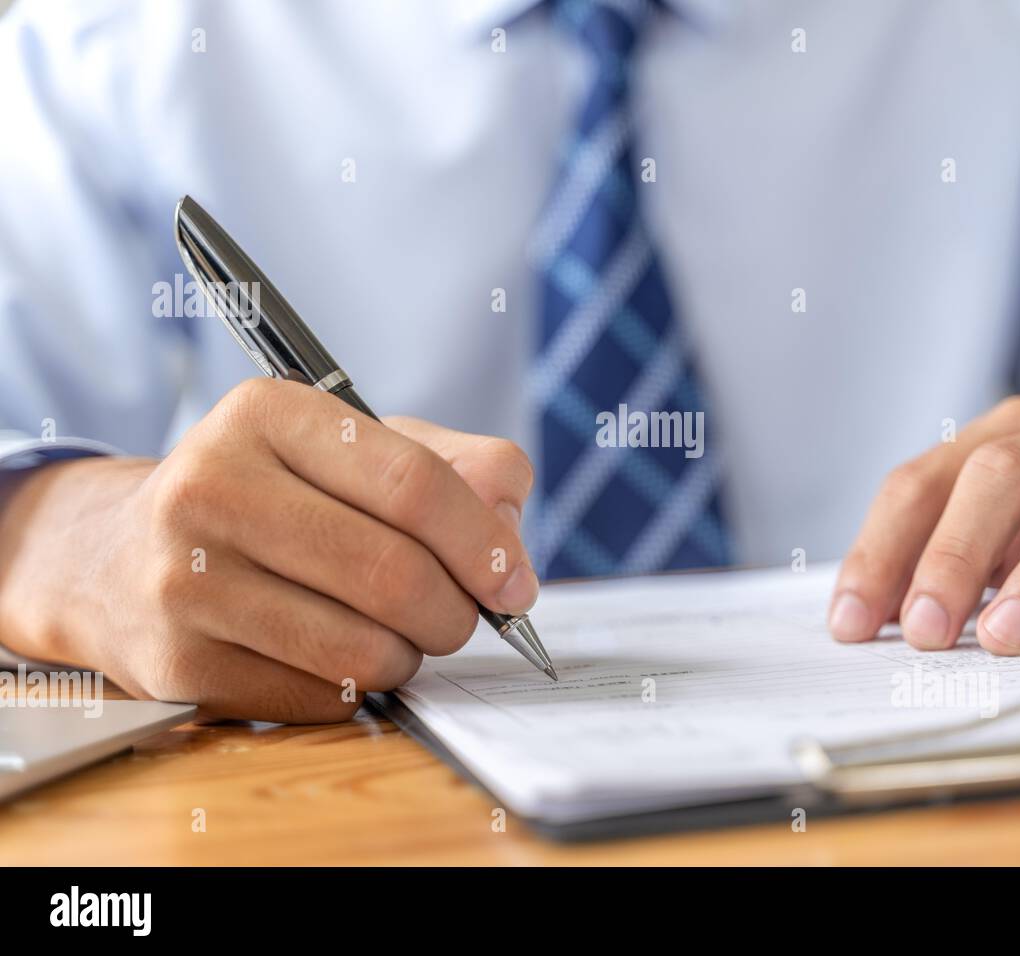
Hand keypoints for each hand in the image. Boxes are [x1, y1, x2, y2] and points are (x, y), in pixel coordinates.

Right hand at [0, 377, 537, 721]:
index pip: (414, 483)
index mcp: (267, 413)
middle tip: (463, 618)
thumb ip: (455, 464)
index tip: (516, 585)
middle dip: (456, 612)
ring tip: (397, 634)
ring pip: (362, 649)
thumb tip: (511, 523)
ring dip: (409, 656)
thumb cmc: (271, 495)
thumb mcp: (355, 449)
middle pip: (393, 574)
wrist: (116, 557)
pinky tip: (337, 656)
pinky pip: (322, 698)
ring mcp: (183, 578)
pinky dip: (357, 688)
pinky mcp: (176, 662)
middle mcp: (211, 486)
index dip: (485, 545)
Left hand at [829, 396, 1019, 653]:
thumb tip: (871, 624)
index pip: (922, 482)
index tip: (852, 624)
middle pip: (1001, 475)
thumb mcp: (1005, 520)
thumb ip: (943, 556)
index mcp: (1000, 437)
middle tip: (925, 631)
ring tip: (1004, 638)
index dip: (880, 552)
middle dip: (953, 555)